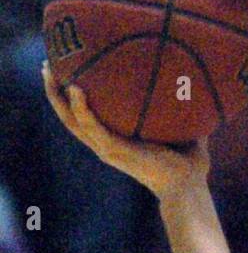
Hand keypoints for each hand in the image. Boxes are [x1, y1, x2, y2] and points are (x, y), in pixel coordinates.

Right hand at [42, 64, 208, 200]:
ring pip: (71, 120)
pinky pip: (91, 126)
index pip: (86, 117)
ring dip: (57, 96)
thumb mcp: (184, 130)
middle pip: (69, 116)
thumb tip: (196, 85)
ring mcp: (107, 148)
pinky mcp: (113, 150)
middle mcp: (106, 144)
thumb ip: (182, 110)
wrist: (188, 187)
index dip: (72, 98)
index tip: (66, 72)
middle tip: (47, 65)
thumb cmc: (188, 164)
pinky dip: (81, 108)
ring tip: (49, 71)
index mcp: (116, 141)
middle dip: (55, 91)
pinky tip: (77, 88)